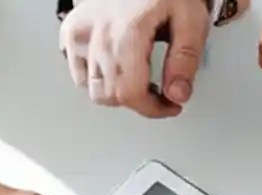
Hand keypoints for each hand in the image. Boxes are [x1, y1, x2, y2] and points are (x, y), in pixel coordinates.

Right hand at [60, 0, 209, 117]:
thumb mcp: (190, 19)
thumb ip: (185, 59)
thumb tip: (177, 94)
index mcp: (126, 32)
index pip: (130, 93)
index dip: (153, 109)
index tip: (168, 106)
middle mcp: (97, 34)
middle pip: (111, 95)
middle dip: (138, 101)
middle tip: (158, 90)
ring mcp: (79, 34)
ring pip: (92, 89)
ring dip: (117, 93)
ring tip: (139, 77)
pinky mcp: (70, 33)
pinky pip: (78, 73)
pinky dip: (97, 78)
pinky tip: (117, 68)